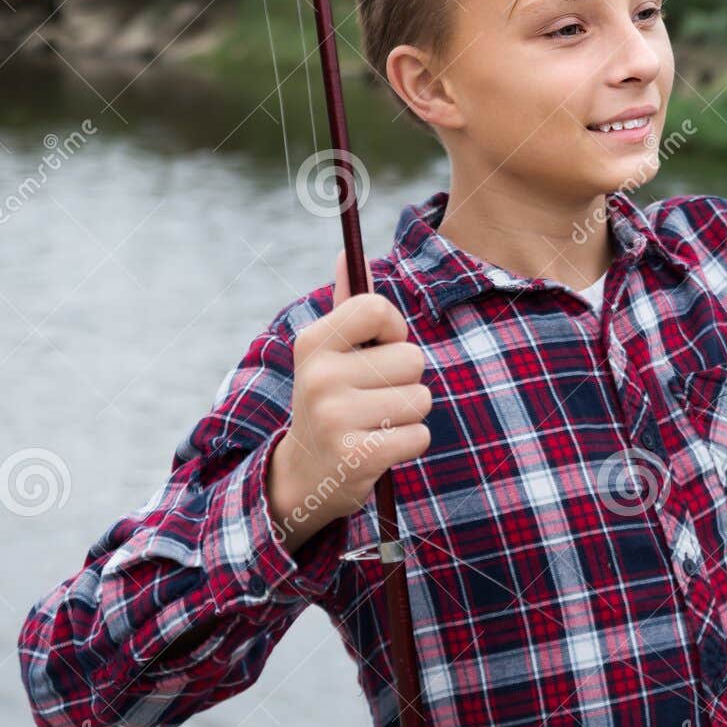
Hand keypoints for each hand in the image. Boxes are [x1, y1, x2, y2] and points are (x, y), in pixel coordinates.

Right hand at [268, 251, 431, 552]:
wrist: (305, 474)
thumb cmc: (331, 400)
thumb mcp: (329, 353)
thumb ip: (346, 305)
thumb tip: (347, 252)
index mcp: (313, 343)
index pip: (378, 309)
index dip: (394, 329)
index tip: (381, 347)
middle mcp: (319, 377)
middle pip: (412, 359)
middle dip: (405, 380)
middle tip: (372, 398)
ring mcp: (335, 418)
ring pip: (421, 399)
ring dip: (408, 414)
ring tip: (374, 423)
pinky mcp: (357, 457)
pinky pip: (419, 435)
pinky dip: (408, 443)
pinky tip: (379, 447)